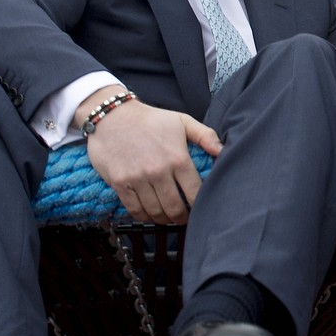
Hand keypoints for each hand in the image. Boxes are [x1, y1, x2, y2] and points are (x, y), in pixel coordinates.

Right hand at [84, 98, 222, 223]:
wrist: (112, 115)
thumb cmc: (150, 119)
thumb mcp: (181, 121)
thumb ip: (205, 135)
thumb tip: (223, 151)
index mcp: (178, 158)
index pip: (195, 194)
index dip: (199, 206)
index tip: (198, 209)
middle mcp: (159, 171)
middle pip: (175, 208)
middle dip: (181, 218)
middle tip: (182, 218)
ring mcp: (138, 178)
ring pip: (155, 212)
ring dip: (163, 219)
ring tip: (167, 217)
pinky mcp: (120, 183)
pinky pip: (135, 209)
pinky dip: (144, 216)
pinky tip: (149, 214)